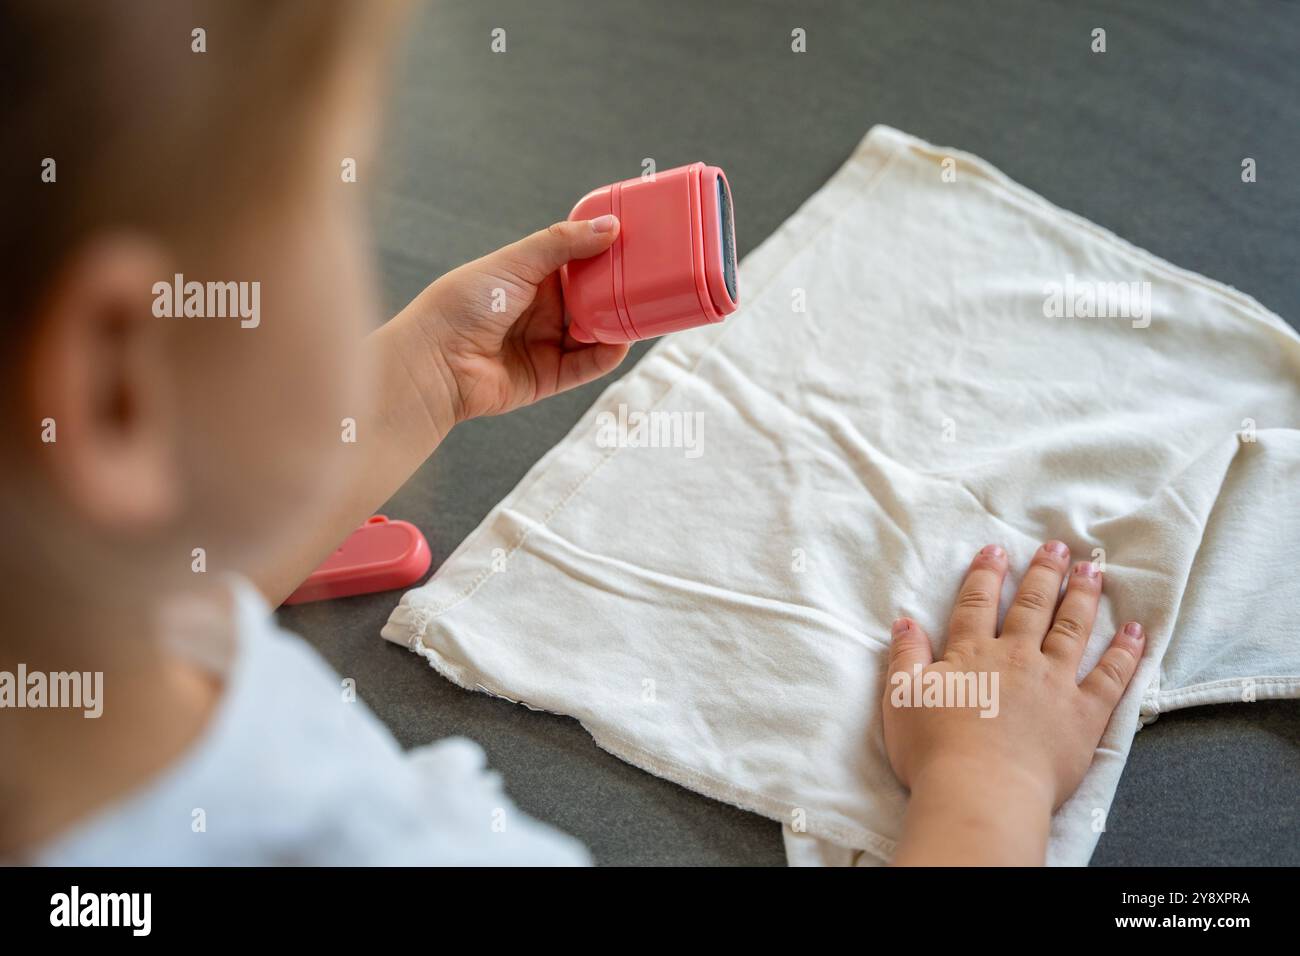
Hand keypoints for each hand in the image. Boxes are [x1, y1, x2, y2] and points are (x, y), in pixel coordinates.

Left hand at [403, 215, 629, 428]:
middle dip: (615, 289)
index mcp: (527, 276)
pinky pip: (585, 366)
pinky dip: (605, 356)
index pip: (575, 261)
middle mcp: (538, 310)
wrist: (433, 362)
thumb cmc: (461, 305)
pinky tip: (621, 342)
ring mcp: (543, 344)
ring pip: (592, 333)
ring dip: (615, 323)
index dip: (601, 253)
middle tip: (647, 277)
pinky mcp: (547, 377)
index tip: (633, 242)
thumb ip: (562, 243)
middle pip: (589, 298)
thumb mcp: (514, 262)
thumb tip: (608, 226)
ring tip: (641, 310)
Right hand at [883, 541, 1145, 864]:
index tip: (996, 551)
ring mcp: (1054, 683)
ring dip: (1083, 596)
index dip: (986, 574)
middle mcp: (1016, 658)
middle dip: (1044, 573)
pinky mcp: (1083, 715)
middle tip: (1057, 548)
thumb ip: (905, 657)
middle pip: (1032, 606)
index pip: (978, 603)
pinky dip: (1125, 652)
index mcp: (971, 654)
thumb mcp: (902, 699)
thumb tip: (905, 621)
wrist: (981, 793)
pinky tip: (1136, 632)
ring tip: (1092, 571)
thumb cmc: (934, 751)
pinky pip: (1110, 676)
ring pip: (1072, 629)